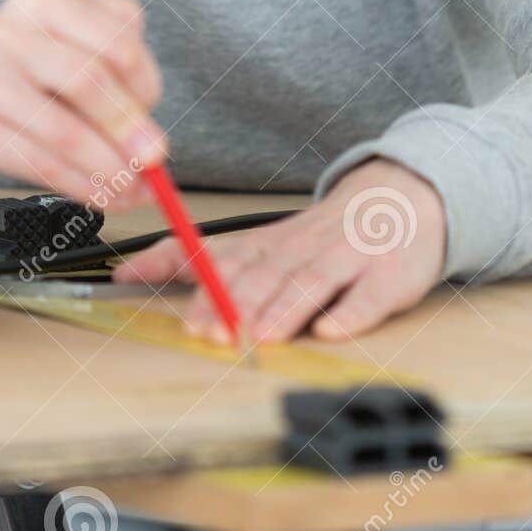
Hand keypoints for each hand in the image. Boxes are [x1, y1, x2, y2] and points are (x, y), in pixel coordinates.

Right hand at [0, 0, 165, 208]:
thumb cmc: (39, 66)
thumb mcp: (84, 47)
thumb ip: (125, 80)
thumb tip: (151, 144)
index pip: (115, 40)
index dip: (144, 88)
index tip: (158, 116)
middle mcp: (6, 30)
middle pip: (84, 79)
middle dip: (126, 128)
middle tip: (152, 161)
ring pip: (62, 130)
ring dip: (105, 169)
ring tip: (130, 189)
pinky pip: (36, 163)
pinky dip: (76, 185)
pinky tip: (98, 194)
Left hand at [112, 157, 447, 340]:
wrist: (403, 196)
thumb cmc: (323, 232)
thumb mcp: (261, 241)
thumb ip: (199, 258)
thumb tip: (128, 271)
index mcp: (271, 241)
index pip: (226, 257)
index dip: (196, 281)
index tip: (167, 304)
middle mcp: (305, 246)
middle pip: (266, 271)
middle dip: (237, 302)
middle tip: (212, 332)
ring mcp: (349, 258)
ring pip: (313, 281)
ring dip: (286, 307)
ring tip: (263, 334)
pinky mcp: (388, 277)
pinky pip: (370, 296)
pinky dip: (352, 313)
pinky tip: (332, 329)